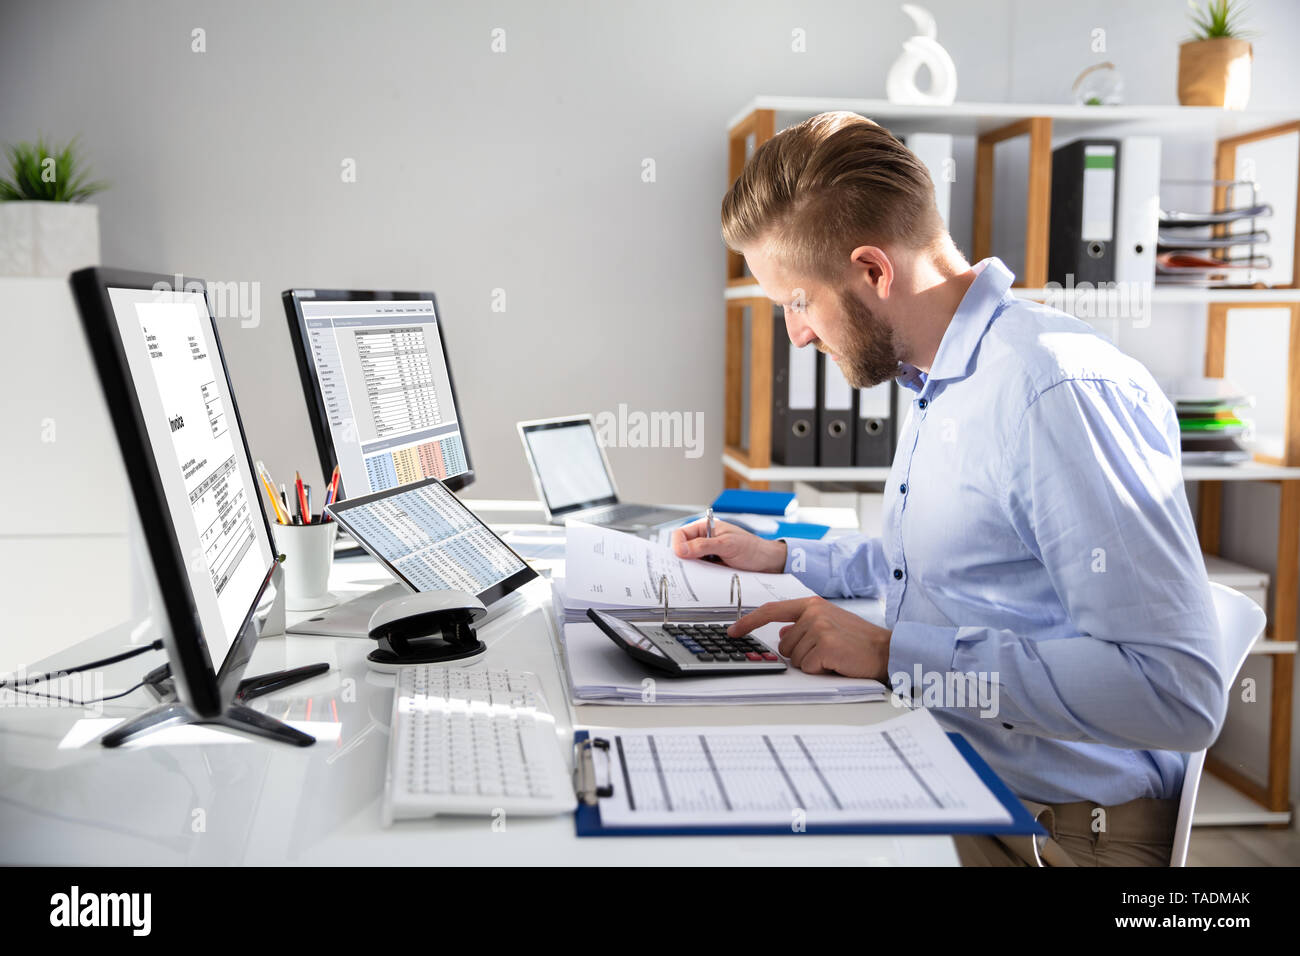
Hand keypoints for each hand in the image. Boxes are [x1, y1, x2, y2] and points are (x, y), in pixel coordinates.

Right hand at [671, 518, 786, 571]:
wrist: (766, 562)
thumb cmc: (751, 548)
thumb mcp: (727, 545)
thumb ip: (703, 545)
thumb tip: (681, 549)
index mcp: (705, 527)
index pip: (680, 534)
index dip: (677, 545)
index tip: (681, 556)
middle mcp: (704, 539)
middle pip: (682, 548)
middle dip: (682, 558)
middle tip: (687, 568)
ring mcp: (707, 553)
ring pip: (689, 561)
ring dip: (692, 568)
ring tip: (700, 572)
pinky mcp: (711, 565)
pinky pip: (698, 571)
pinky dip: (699, 575)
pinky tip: (705, 578)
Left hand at [728, 597, 890, 679]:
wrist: (885, 650)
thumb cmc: (858, 640)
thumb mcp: (829, 624)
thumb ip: (803, 625)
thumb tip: (782, 633)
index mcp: (811, 604)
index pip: (771, 611)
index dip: (749, 622)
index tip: (733, 632)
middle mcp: (813, 613)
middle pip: (783, 644)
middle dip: (801, 654)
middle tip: (826, 651)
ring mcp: (819, 628)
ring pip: (795, 658)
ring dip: (812, 663)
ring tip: (834, 655)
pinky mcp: (825, 646)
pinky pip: (807, 667)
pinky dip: (820, 670)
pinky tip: (836, 662)